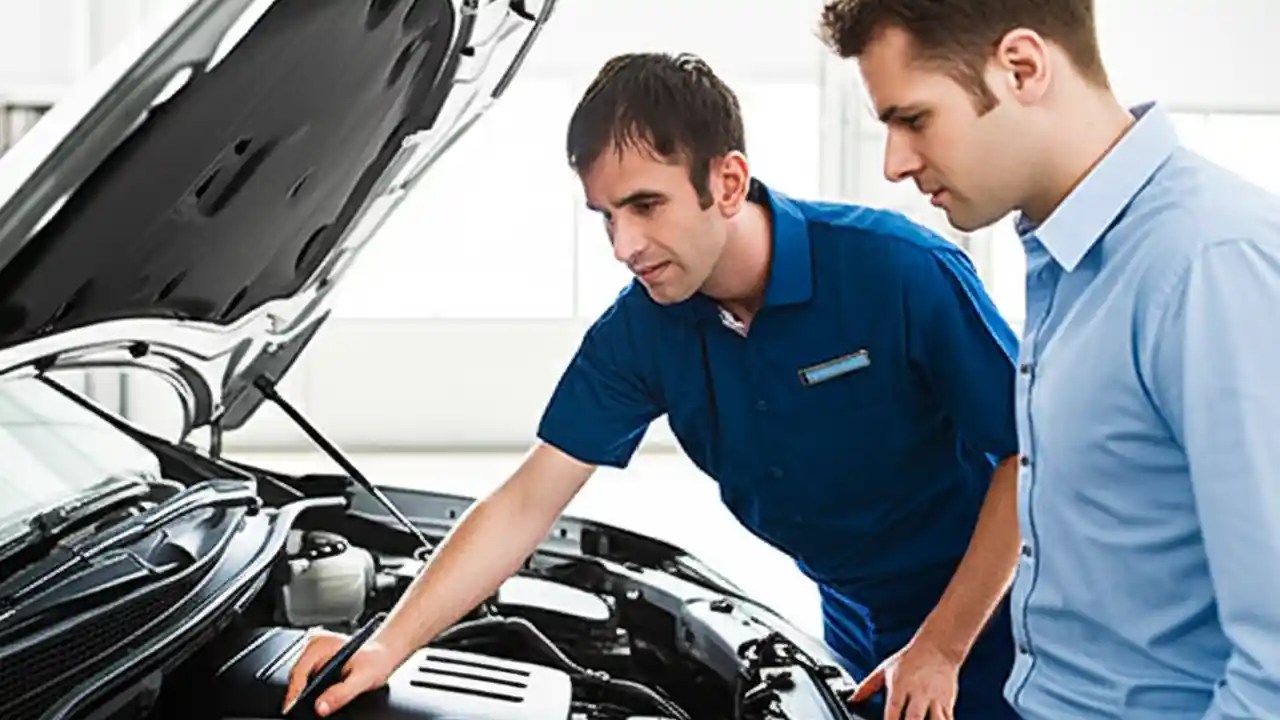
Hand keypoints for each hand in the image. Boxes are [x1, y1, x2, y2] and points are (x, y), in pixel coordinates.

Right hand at [281, 629, 402, 716]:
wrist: (383, 654)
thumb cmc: (375, 661)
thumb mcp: (362, 678)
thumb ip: (341, 693)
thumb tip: (320, 706)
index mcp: (323, 643)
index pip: (299, 671)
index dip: (294, 693)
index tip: (291, 707)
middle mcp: (315, 643)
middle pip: (296, 673)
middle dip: (298, 692)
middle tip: (299, 708)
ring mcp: (314, 649)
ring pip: (299, 674)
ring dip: (302, 688)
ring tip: (309, 701)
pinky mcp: (315, 656)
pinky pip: (305, 674)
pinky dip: (307, 685)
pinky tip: (317, 692)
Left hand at [847, 639, 959, 719]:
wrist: (938, 647)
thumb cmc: (911, 658)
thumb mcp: (885, 669)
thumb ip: (867, 686)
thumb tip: (852, 699)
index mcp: (900, 686)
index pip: (893, 711)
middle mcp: (918, 694)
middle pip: (914, 718)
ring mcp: (935, 699)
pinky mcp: (948, 703)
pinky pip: (948, 719)